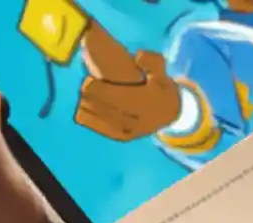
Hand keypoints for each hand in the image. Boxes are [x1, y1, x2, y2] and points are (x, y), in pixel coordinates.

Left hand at [76, 24, 180, 140]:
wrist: (171, 114)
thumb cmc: (161, 88)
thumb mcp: (162, 72)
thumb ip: (152, 61)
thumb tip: (138, 55)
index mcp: (148, 102)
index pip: (118, 96)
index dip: (99, 89)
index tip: (88, 79)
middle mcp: (139, 119)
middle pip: (108, 108)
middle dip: (91, 97)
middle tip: (84, 85)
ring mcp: (131, 130)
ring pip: (104, 120)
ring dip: (89, 108)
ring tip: (81, 97)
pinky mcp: (125, 137)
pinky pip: (104, 131)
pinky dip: (91, 121)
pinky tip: (80, 112)